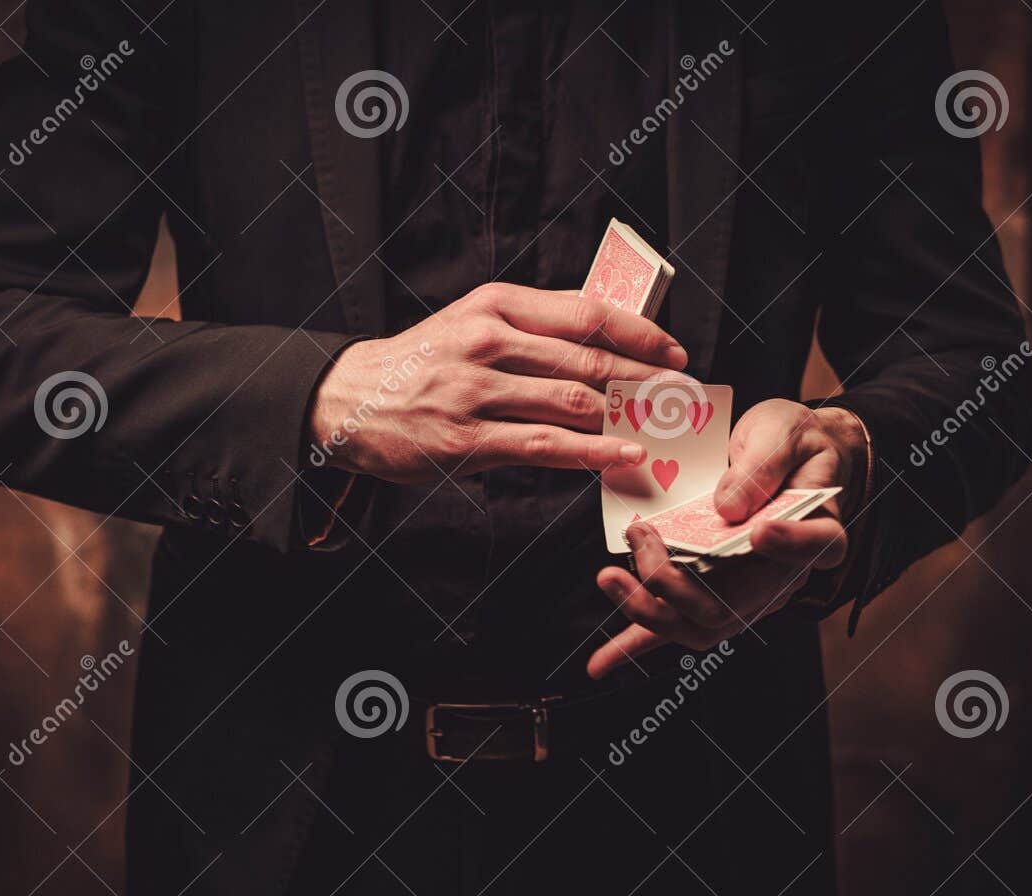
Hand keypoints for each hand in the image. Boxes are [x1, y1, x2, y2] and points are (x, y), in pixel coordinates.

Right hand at [308, 283, 688, 481]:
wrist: (351, 398)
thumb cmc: (423, 363)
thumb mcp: (474, 323)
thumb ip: (533, 330)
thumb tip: (607, 347)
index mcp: (497, 304)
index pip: (587, 313)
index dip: (640, 334)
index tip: (674, 353)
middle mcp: (488, 341)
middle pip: (589, 360)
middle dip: (645, 382)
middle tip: (680, 399)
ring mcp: (476, 391)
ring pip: (572, 403)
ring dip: (626, 419)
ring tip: (660, 430)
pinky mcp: (466, 439)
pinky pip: (544, 446)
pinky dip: (591, 453)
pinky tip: (622, 456)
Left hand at [586, 400, 864, 678]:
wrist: (787, 457)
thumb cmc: (792, 443)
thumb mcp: (783, 433)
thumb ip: (762, 465)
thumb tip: (727, 508)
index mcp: (817, 530)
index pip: (818, 547)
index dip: (791, 547)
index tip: (760, 533)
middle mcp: (781, 575)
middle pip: (735, 605)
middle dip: (677, 584)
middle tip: (641, 537)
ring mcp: (745, 592)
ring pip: (700, 624)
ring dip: (648, 610)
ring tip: (609, 578)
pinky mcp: (711, 592)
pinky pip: (673, 626)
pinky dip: (634, 644)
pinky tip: (600, 663)